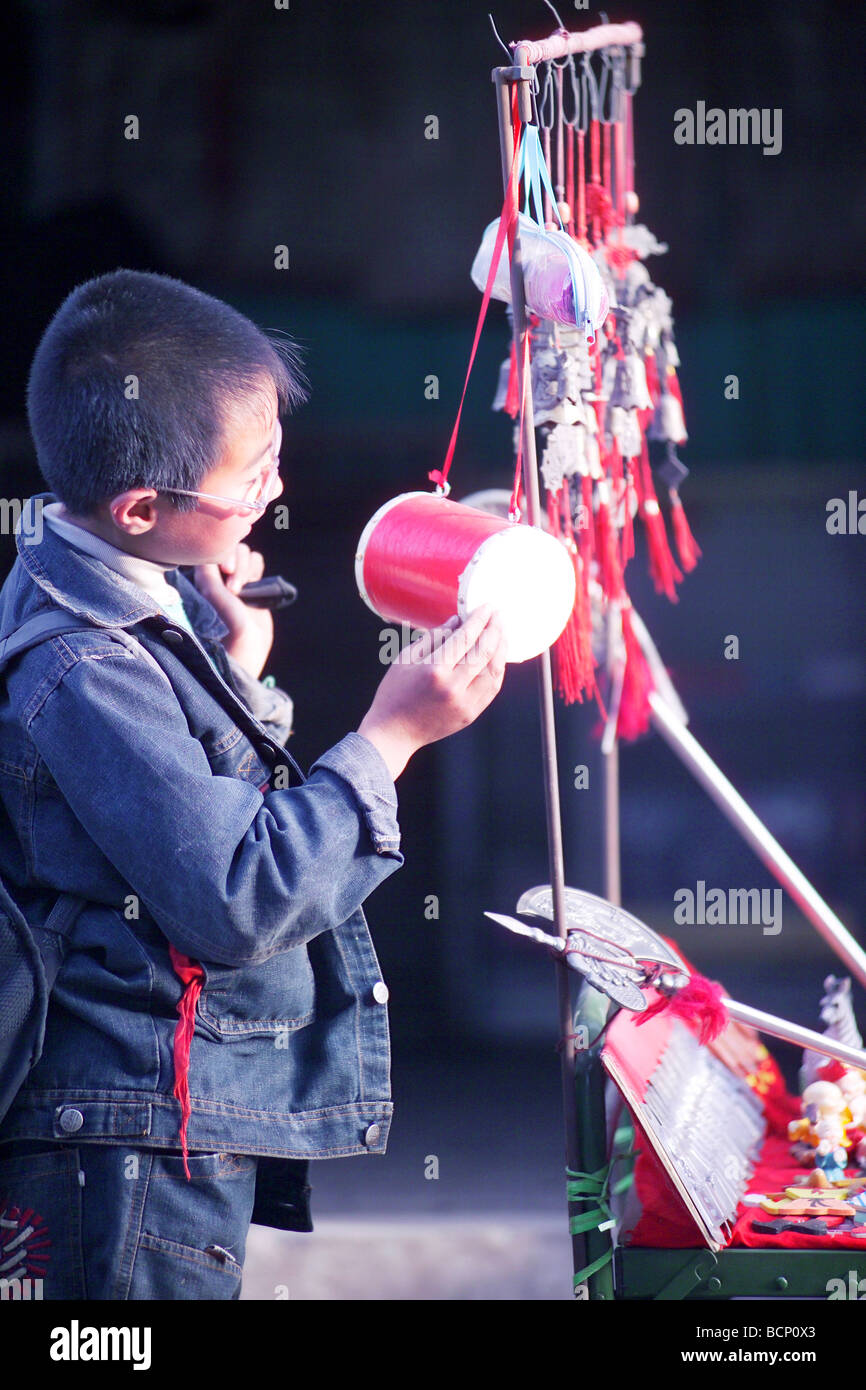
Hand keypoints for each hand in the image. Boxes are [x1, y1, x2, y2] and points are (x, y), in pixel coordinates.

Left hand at [194, 544, 273, 678]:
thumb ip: (208, 571)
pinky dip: (258, 569)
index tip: (225, 571)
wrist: (247, 649)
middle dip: (238, 563)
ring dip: (248, 567)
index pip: (215, 549)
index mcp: (206, 577)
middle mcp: (221, 576)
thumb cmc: (225, 625)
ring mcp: (238, 580)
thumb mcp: (213, 595)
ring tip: (243, 591)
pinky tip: (255, 588)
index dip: (224, 553)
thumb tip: (208, 550)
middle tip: (235, 588)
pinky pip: (257, 564)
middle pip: (233, 548)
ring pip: (246, 555)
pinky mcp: (254, 586)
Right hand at [357, 606, 506, 779]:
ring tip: (502, 633)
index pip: (466, 637)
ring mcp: (465, 703)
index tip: (487, 607)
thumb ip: (433, 637)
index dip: (479, 619)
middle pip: (484, 651)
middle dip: (495, 629)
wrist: (394, 732)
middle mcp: (453, 687)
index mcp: (435, 669)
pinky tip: (497, 657)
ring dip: (501, 648)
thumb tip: (457, 621)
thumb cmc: (394, 693)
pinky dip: (497, 669)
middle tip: (499, 615)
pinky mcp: (470, 714)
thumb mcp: (406, 658)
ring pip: (494, 670)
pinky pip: (492, 688)